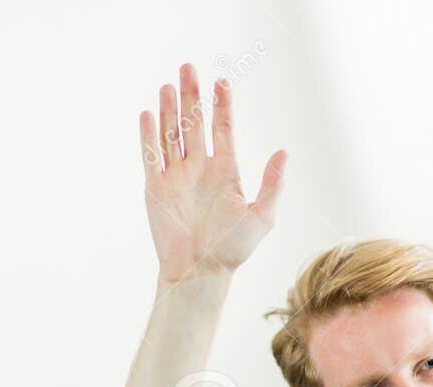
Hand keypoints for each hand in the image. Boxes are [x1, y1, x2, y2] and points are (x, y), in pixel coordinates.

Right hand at [139, 64, 285, 284]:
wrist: (199, 272)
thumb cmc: (232, 250)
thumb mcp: (262, 216)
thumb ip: (272, 184)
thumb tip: (284, 152)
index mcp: (224, 171)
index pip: (222, 128)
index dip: (221, 104)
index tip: (221, 81)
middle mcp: (199, 169)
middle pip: (193, 123)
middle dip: (191, 96)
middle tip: (188, 68)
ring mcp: (176, 177)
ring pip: (171, 134)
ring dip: (169, 110)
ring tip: (169, 84)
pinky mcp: (156, 189)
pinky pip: (151, 156)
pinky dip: (149, 135)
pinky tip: (149, 114)